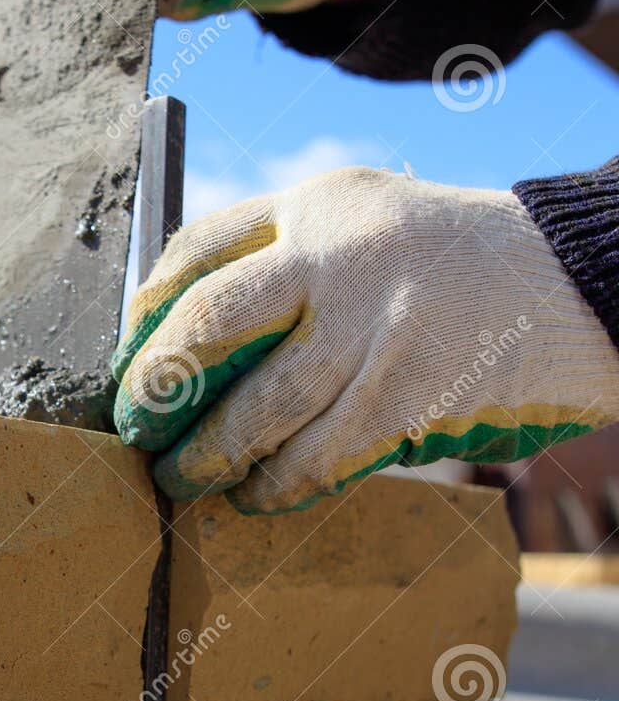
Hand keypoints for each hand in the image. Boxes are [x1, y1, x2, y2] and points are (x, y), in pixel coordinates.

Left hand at [112, 167, 618, 511]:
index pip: (199, 248)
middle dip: (157, 384)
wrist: (579, 283)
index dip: (146, 312)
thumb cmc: (458, 267)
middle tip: (135, 426)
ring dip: (209, 454)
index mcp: (320, 204)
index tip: (127, 360)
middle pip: (210, 321)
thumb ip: (291, 257)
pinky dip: (278, 485)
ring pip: (260, 406)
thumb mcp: (370, 222)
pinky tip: (259, 495)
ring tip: (184, 479)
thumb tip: (188, 339)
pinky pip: (318, 456)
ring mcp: (377, 324)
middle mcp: (340, 254)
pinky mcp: (410, 395)